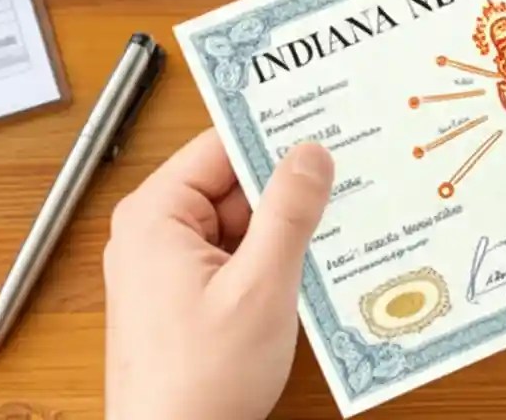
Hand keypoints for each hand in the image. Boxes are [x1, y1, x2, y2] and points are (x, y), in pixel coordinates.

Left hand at [103, 129, 333, 419]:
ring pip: (240, 223)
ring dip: (285, 228)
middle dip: (288, 186)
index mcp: (156, 215)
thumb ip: (288, 213)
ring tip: (339, 225)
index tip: (327, 124)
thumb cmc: (199, 381)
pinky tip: (312, 267)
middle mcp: (154, 233)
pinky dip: (272, 260)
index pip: (221, 146)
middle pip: (233, 184)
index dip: (275, 136)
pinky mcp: (186, 297)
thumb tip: (311, 152)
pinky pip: (236, 257)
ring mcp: (168, 267)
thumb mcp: (260, 287)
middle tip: (350, 176)